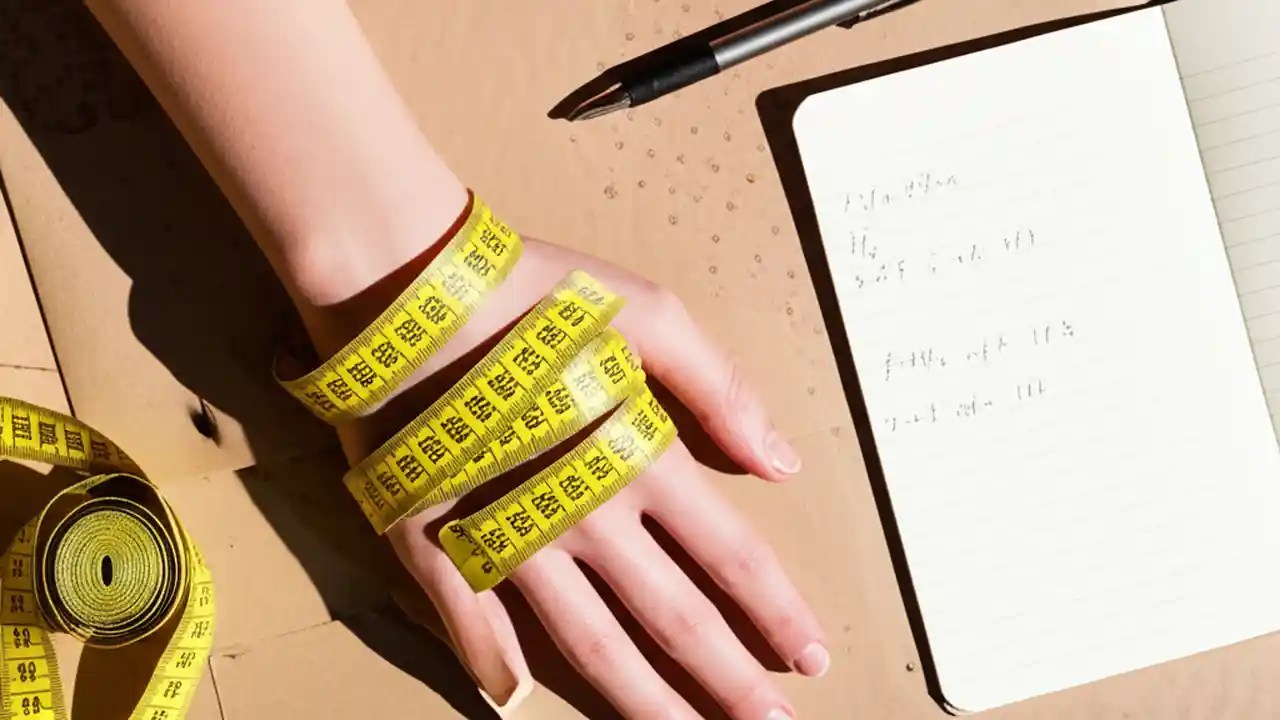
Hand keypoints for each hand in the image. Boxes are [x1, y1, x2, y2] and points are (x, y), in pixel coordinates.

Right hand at [344, 237, 827, 718]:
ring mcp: (505, 535)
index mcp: (637, 456)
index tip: (810, 657)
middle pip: (671, 618)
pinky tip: (516, 704)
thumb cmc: (530, 288)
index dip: (775, 612)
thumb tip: (782, 463)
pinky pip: (471, 620)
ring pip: (586, 642)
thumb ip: (718, 387)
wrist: (403, 283)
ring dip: (641, 700)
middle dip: (726, 681)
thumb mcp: (645, 310)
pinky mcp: (433, 537)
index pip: (730, 557)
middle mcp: (580, 512)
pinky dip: (495, 666)